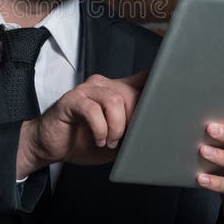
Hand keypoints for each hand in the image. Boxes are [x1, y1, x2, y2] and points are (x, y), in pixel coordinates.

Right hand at [16, 71, 147, 177]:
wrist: (50, 145)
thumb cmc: (83, 140)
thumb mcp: (117, 138)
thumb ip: (134, 130)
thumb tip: (156, 133)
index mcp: (117, 90)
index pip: (144, 78)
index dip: (159, 82)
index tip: (173, 89)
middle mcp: (103, 85)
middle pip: (132, 94)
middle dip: (134, 121)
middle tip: (127, 139)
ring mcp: (87, 90)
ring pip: (114, 100)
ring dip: (116, 126)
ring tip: (110, 141)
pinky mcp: (72, 100)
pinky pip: (92, 110)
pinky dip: (100, 129)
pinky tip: (98, 139)